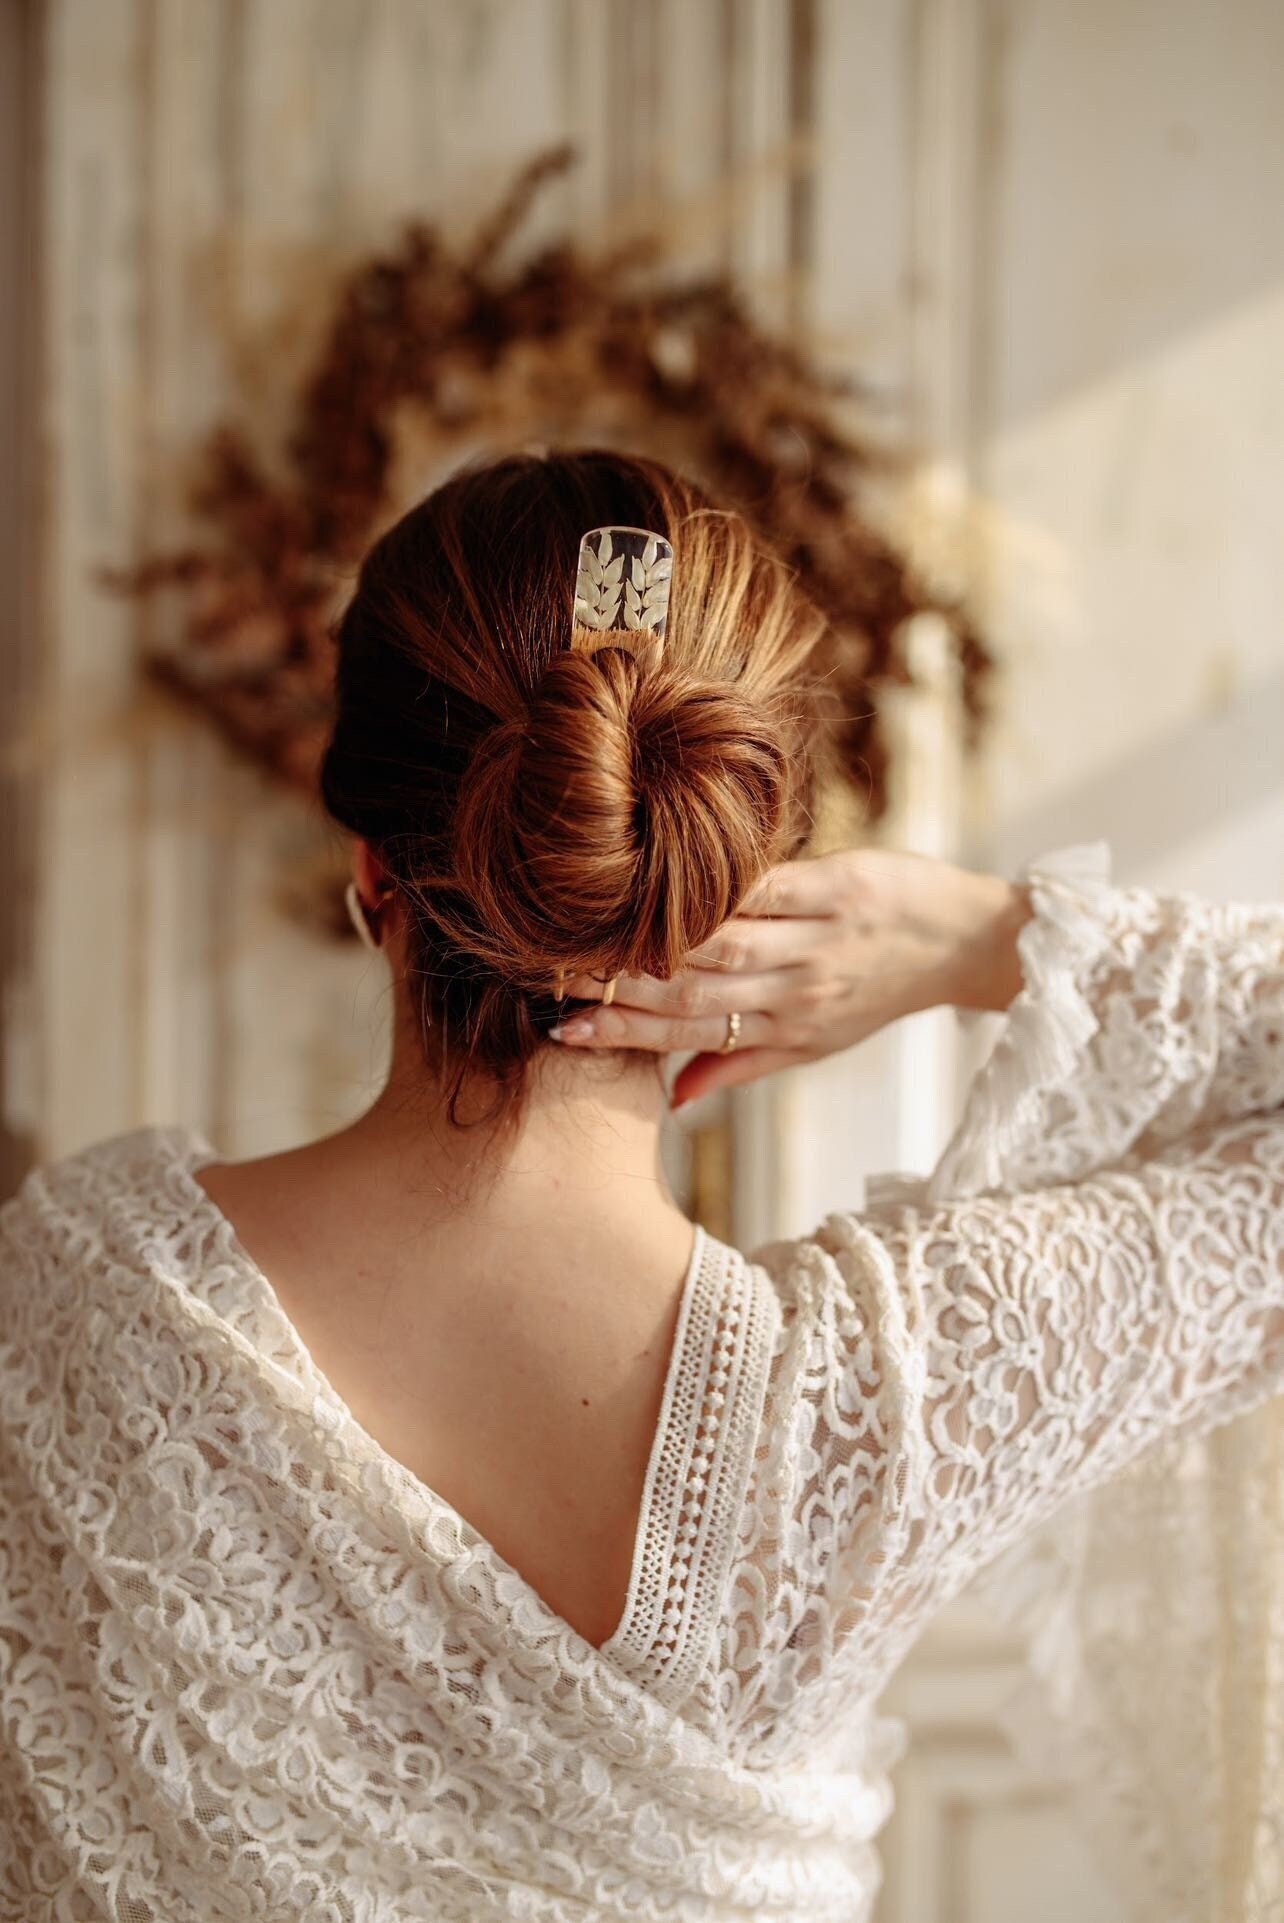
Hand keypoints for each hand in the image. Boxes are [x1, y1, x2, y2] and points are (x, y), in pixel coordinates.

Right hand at [550, 847, 1032, 1108]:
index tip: (562, 1031)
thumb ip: (742, 1066)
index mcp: (787, 1028)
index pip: (691, 1037)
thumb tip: (675, 1099)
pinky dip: (715, 891)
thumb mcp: (815, 1044)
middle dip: (620, 990)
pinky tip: (665, 884)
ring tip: (593, 936)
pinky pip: (767, 890)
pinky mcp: (838, 886)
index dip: (624, 1035)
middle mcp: (797, 989)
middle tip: (555, 979)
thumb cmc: (879, 990)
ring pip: (722, 946)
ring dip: (656, 944)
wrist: (963, 943)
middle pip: (695, 994)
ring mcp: (818, 936)